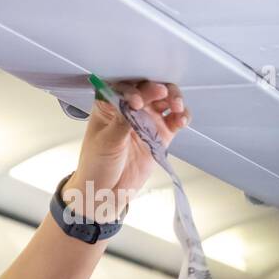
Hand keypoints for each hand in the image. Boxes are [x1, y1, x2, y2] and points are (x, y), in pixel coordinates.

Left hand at [63, 79, 190, 222]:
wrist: (105, 191)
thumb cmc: (96, 165)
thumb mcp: (105, 142)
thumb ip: (121, 122)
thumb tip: (133, 103)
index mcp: (109, 106)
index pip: (123, 87)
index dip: (132, 89)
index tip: (136, 102)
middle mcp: (129, 109)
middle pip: (148, 88)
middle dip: (158, 89)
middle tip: (163, 95)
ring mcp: (146, 120)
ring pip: (165, 100)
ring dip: (174, 98)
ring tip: (176, 107)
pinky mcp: (160, 134)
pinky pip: (176, 119)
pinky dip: (182, 116)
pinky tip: (182, 120)